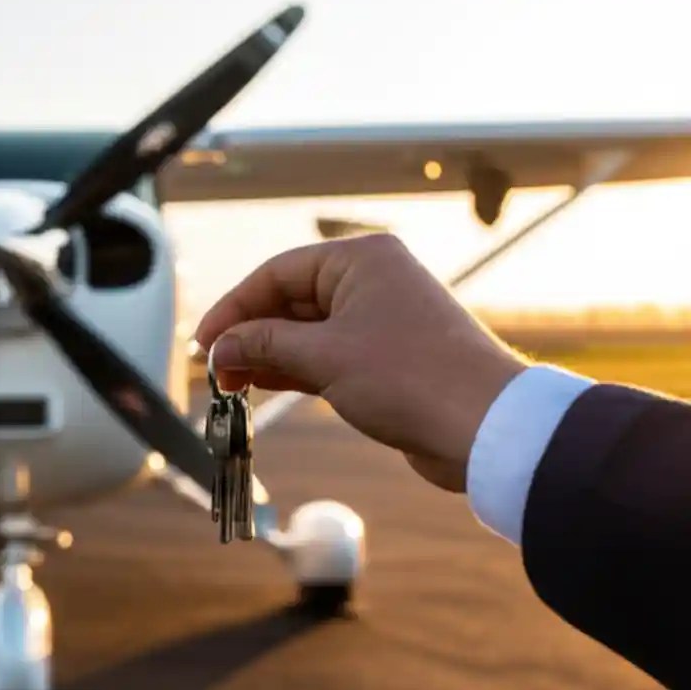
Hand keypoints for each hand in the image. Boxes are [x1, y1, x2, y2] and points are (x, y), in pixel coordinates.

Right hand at [194, 234, 526, 491]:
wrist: (486, 428)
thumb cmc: (413, 378)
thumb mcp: (324, 356)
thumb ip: (263, 345)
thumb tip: (220, 348)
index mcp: (361, 260)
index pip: (277, 273)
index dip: (234, 306)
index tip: (204, 342)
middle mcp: (371, 282)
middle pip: (289, 301)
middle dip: (248, 334)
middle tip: (215, 370)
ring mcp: (380, 321)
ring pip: (305, 332)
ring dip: (267, 355)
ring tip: (231, 383)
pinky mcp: (386, 359)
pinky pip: (325, 356)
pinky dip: (293, 369)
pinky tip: (263, 385)